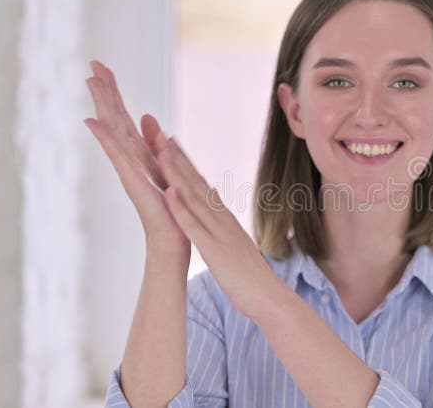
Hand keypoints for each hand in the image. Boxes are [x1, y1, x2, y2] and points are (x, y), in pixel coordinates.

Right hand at [84, 60, 189, 256]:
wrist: (171, 242)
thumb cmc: (170, 212)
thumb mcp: (166, 173)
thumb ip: (158, 149)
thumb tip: (154, 125)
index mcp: (141, 156)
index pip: (125, 119)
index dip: (115, 94)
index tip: (104, 67)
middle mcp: (131, 161)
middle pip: (115, 120)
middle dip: (106, 91)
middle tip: (92, 64)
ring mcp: (129, 171)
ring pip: (113, 132)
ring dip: (103, 106)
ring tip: (91, 82)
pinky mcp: (133, 183)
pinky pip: (118, 157)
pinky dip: (106, 139)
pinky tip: (93, 122)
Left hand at [155, 137, 275, 314]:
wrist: (271, 298)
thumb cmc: (252, 279)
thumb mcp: (235, 249)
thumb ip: (224, 234)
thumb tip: (216, 226)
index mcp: (226, 220)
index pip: (203, 186)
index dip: (186, 164)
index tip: (172, 145)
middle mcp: (223, 220)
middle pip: (197, 184)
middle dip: (178, 160)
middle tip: (161, 135)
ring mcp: (219, 233)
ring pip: (195, 198)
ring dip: (177, 175)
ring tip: (161, 152)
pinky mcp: (215, 250)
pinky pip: (195, 227)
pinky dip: (182, 209)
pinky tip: (169, 194)